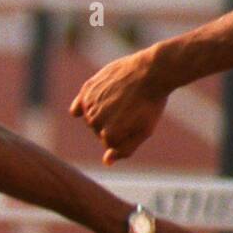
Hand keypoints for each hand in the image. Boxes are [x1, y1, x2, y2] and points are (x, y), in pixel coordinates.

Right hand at [70, 48, 167, 164]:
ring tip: (121, 99)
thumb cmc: (151, 103)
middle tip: (130, 108)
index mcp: (109, 136)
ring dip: (103, 112)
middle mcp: (95, 122)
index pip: (110, 144)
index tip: (137, 120)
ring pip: (91, 118)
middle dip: (112, 123)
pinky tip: (101, 99)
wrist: (154, 71)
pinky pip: (79, 105)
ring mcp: (89, 106)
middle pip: (98, 131)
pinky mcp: (87, 89)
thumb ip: (124, 150)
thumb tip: (106, 161)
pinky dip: (85, 105)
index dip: (125, 134)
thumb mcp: (144, 131)